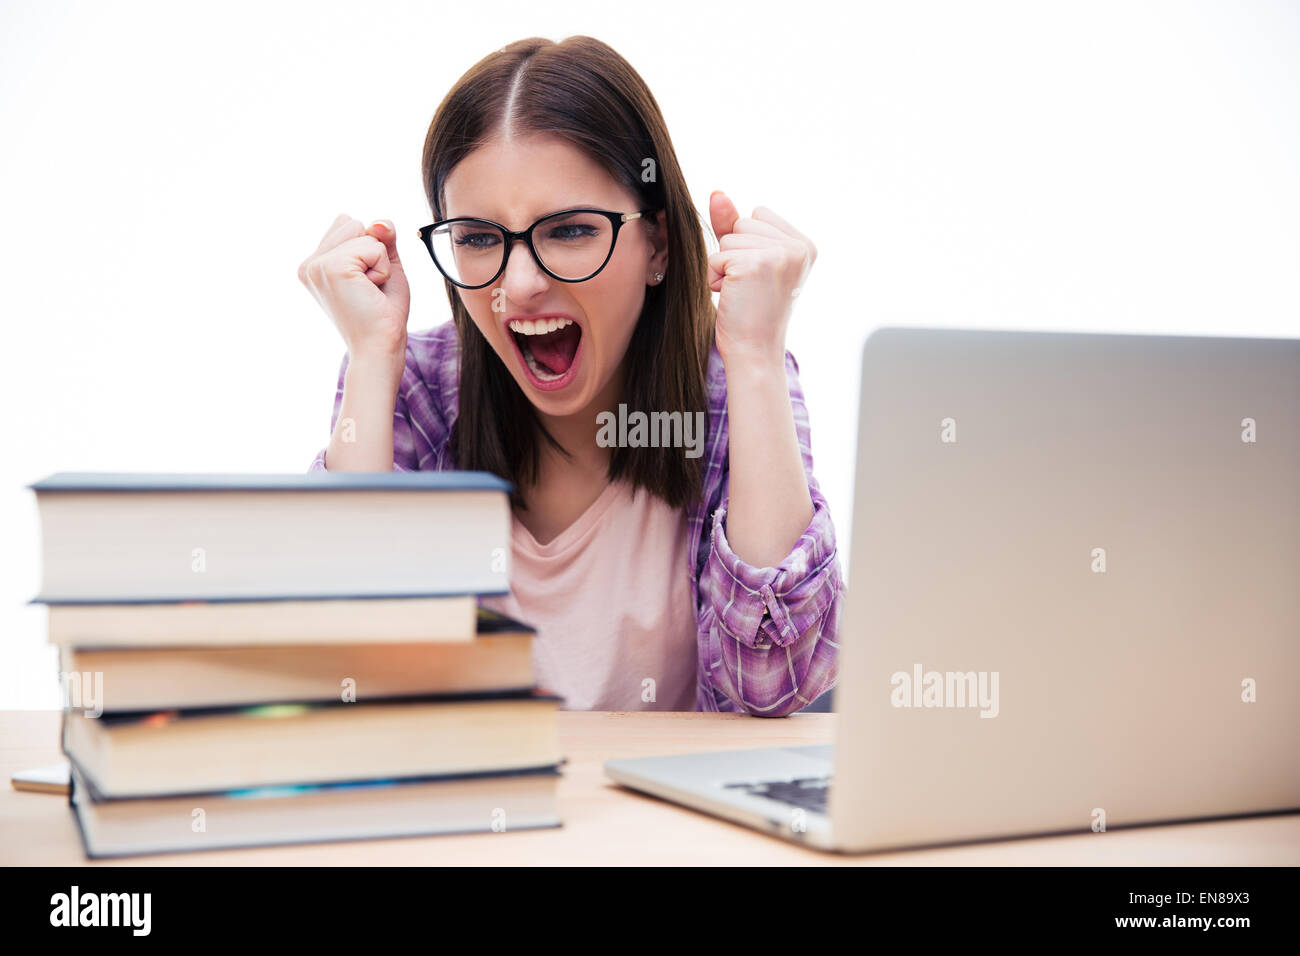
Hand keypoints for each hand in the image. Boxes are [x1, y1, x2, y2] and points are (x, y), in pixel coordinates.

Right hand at [298, 214, 409, 364]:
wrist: (379, 348)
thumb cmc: (383, 315)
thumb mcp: (385, 267)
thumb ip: (382, 239)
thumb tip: (379, 221)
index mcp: (314, 265)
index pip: (347, 224)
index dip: (369, 249)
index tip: (365, 284)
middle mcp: (309, 264)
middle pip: (352, 222)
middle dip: (373, 252)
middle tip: (368, 288)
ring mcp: (316, 265)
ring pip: (362, 230)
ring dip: (378, 259)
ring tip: (369, 290)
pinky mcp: (331, 267)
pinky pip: (373, 245)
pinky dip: (382, 267)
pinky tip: (370, 291)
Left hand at [707, 191, 815, 366]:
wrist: (754, 351)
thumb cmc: (752, 310)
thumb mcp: (749, 260)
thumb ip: (733, 224)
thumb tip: (717, 192)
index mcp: (805, 245)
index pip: (758, 213)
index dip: (748, 243)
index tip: (761, 276)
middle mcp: (798, 247)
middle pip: (743, 222)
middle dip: (735, 253)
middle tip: (750, 287)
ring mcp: (779, 254)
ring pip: (728, 238)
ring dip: (724, 266)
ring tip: (742, 293)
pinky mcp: (753, 264)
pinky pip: (716, 256)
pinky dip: (714, 276)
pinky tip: (732, 297)